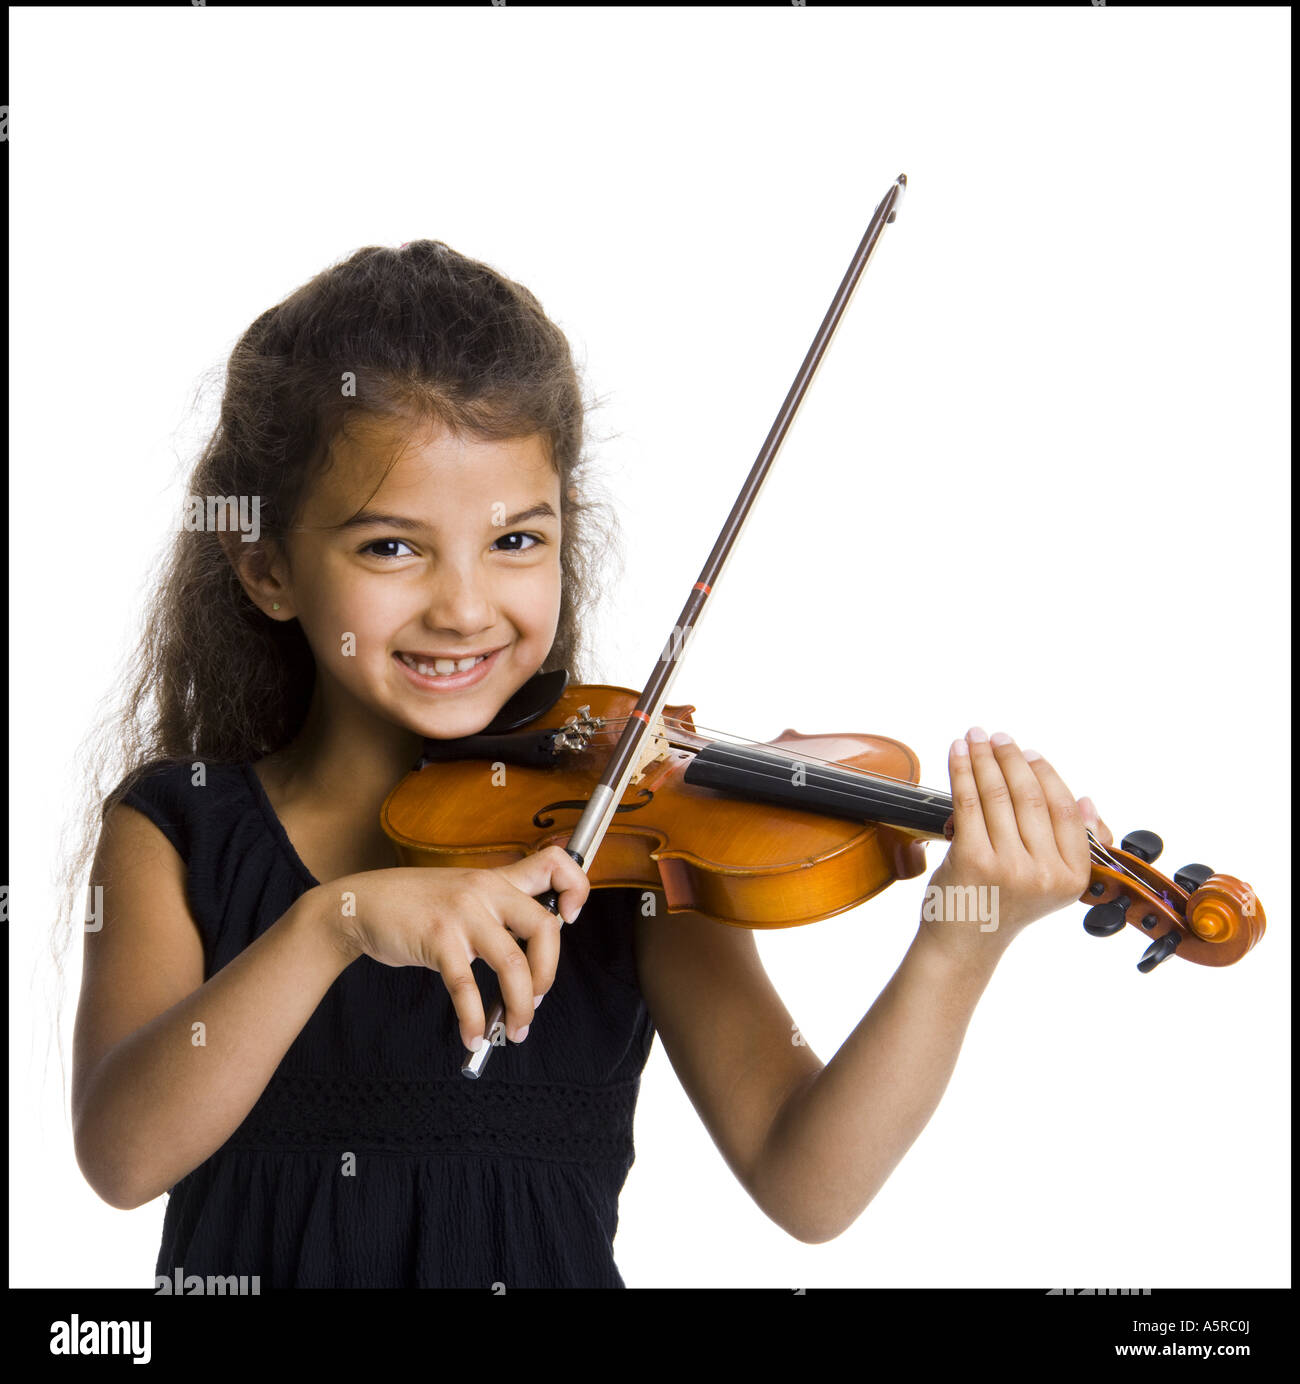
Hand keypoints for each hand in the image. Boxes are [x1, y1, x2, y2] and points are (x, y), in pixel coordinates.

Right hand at [318, 845, 589, 1048]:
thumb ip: (496, 907)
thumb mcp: (462, 892)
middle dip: (548, 975)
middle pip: (545, 928)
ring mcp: (462, 913)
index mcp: (497, 879)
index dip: (577, 887)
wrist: (360, 905)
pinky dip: (474, 1019)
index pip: (555, 863)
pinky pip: (467, 987)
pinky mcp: (438, 938)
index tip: (572, 917)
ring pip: (514, 964)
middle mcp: (485, 890)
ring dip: (521, 1006)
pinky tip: (473, 1036)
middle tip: (537, 999)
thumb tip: (532, 952)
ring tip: (515, 1029)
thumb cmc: (415, 905)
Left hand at [921, 727, 1111, 961]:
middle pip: (1030, 796)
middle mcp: (1044, 873)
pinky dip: (961, 770)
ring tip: (974, 738)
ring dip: (983, 758)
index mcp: (1072, 877)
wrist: (964, 944)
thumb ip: (1068, 845)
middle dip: (1011, 758)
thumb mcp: (1051, 883)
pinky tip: (957, 753)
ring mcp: (1009, 866)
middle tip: (997, 737)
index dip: (1048, 774)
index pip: (1066, 810)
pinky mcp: (972, 859)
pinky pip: (968, 802)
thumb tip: (1085, 799)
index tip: (1030, 753)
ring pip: (997, 794)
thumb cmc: (1002, 906)